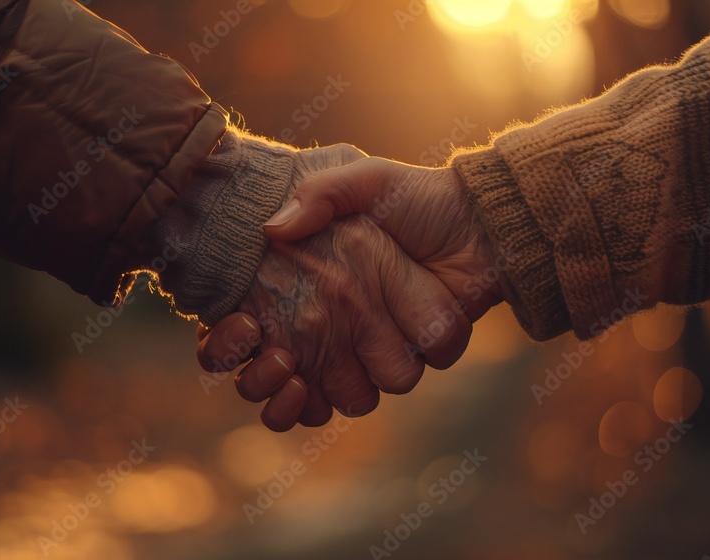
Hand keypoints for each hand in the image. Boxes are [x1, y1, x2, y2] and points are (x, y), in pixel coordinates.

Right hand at [197, 150, 473, 430]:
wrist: (481, 227)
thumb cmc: (418, 200)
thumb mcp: (364, 180)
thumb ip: (321, 193)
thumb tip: (273, 229)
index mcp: (307, 278)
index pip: (248, 327)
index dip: (228, 342)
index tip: (239, 326)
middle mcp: (326, 320)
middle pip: (276, 372)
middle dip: (266, 374)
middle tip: (273, 352)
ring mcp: (359, 346)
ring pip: (314, 391)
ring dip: (302, 384)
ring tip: (292, 362)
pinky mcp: (396, 362)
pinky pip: (358, 398)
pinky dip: (340, 397)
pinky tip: (319, 386)